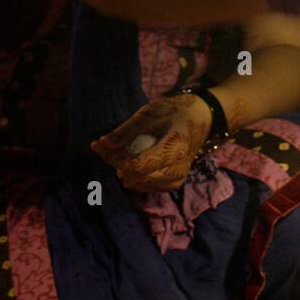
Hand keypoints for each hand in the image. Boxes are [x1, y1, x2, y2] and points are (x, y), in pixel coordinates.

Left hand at [90, 94, 212, 192]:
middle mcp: (177, 169)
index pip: (136, 165)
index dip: (114, 158)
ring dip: (125, 171)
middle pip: (135, 177)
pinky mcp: (174, 183)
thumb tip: (101, 144)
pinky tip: (133, 162)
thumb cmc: (175, 112)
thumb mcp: (150, 114)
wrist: (201, 119)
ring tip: (122, 153)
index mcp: (174, 149)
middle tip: (110, 148)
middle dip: (117, 164)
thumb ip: (126, 130)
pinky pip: (146, 186)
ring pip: (138, 185)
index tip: (98, 145)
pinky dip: (135, 176)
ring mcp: (177, 179)